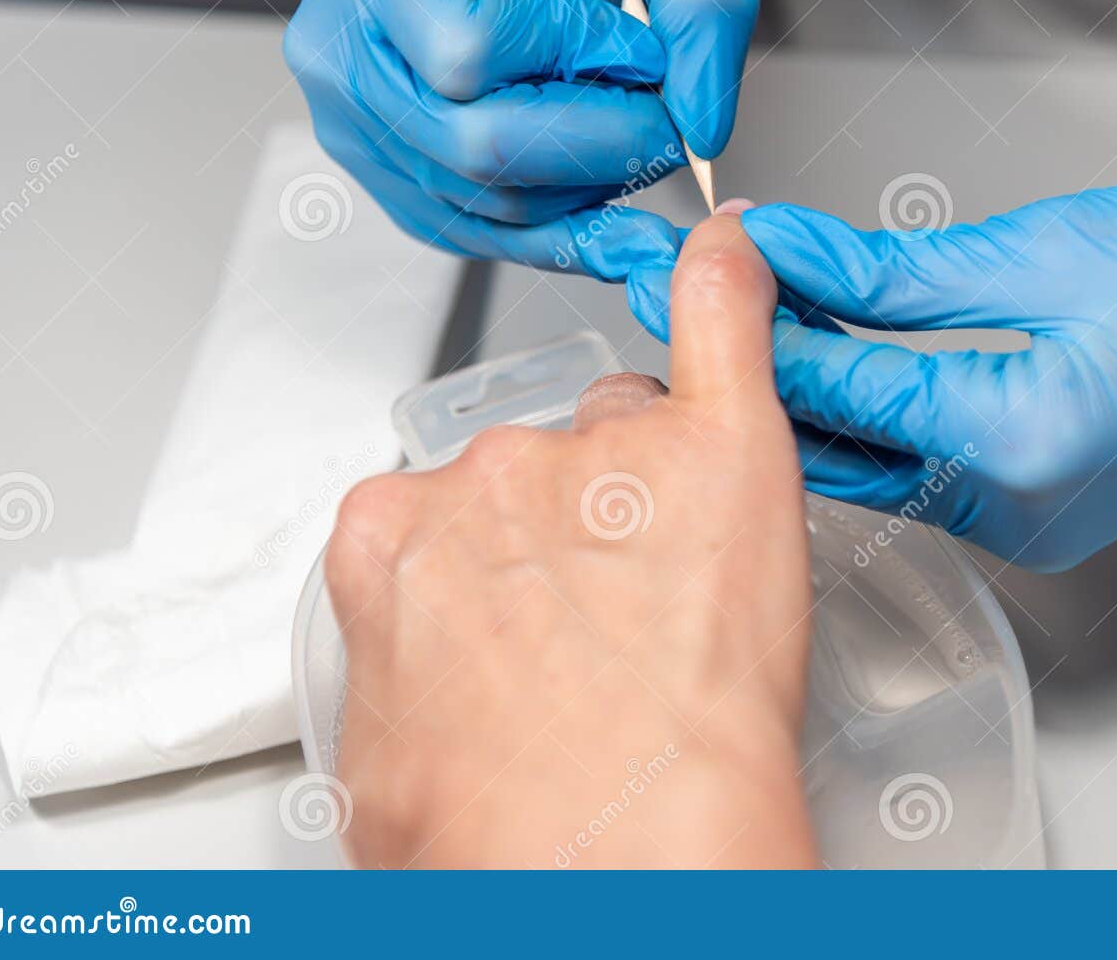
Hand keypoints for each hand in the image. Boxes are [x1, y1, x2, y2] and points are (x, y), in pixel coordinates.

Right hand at [283, 0, 756, 274]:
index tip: (639, 45)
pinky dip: (578, 236)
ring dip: (595, 187)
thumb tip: (700, 128)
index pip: (470, 46)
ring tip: (638, 138)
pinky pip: (497, 243)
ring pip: (495, 204)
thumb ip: (702, 5)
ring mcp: (362, 140)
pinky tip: (632, 226)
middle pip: (480, 146)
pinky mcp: (402, 200)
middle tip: (665, 122)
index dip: (575, 54)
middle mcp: (344, 59)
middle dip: (604, 143)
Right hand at [325, 206, 817, 868]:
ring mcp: (599, 455)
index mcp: (392, 543)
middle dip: (583, 532)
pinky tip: (732, 266)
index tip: (544, 617)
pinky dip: (728, 291)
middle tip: (626, 632)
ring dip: (659, 496)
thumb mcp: (384, 766)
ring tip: (688, 612)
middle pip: (547, 467)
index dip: (513, 566)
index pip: (461, 509)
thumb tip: (406, 670)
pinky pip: (718, 326)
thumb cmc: (508, 837)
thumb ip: (390, 675)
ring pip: (633, 439)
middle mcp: (486, 482)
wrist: (620, 851)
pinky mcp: (713, 444)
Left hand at [627, 173, 1116, 570]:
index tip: (679, 270)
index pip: (834, 386)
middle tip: (679, 294)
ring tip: (733, 316)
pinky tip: (825, 361)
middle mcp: (1014, 509)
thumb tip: (790, 255)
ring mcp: (1026, 524)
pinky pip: (917, 468)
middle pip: (835, 442)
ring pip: (869, 462)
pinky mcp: (1037, 511)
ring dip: (803, 393)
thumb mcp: (1046, 248)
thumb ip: (895, 269)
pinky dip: (865, 416)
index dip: (742, 320)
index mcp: (1018, 443)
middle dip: (753, 368)